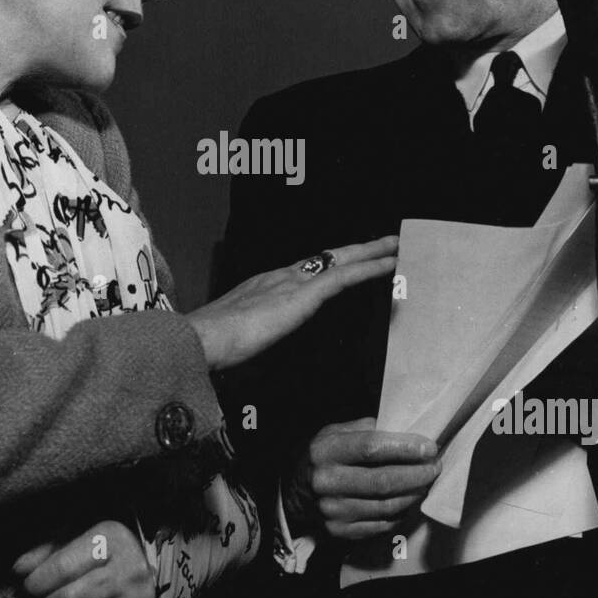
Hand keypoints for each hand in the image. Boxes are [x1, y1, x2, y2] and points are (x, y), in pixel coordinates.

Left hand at [12, 520, 154, 597]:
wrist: (148, 557)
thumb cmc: (103, 542)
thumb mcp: (76, 533)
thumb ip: (45, 550)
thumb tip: (18, 570)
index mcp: (111, 538)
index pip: (63, 567)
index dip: (37, 581)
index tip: (27, 585)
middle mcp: (127, 569)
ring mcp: (133, 597)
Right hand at [186, 236, 397, 370]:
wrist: (201, 340)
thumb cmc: (212, 348)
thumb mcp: (237, 341)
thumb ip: (250, 340)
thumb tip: (251, 354)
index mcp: (263, 288)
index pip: (303, 272)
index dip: (327, 265)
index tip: (345, 262)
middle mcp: (280, 278)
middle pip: (326, 258)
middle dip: (355, 250)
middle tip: (382, 243)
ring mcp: (292, 283)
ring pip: (340, 260)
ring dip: (370, 253)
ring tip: (395, 246)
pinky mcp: (303, 294)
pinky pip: (345, 276)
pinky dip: (370, 268)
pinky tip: (389, 264)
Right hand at [286, 417, 440, 541]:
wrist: (293, 493)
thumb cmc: (322, 457)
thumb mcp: (335, 433)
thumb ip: (367, 429)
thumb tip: (405, 429)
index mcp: (326, 451)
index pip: (371, 448)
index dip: (405, 448)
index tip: (429, 447)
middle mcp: (327, 482)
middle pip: (383, 481)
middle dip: (417, 474)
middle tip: (435, 466)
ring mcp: (333, 511)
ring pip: (387, 506)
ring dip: (414, 494)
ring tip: (426, 482)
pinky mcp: (340, 531)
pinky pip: (382, 525)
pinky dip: (401, 513)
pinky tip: (408, 500)